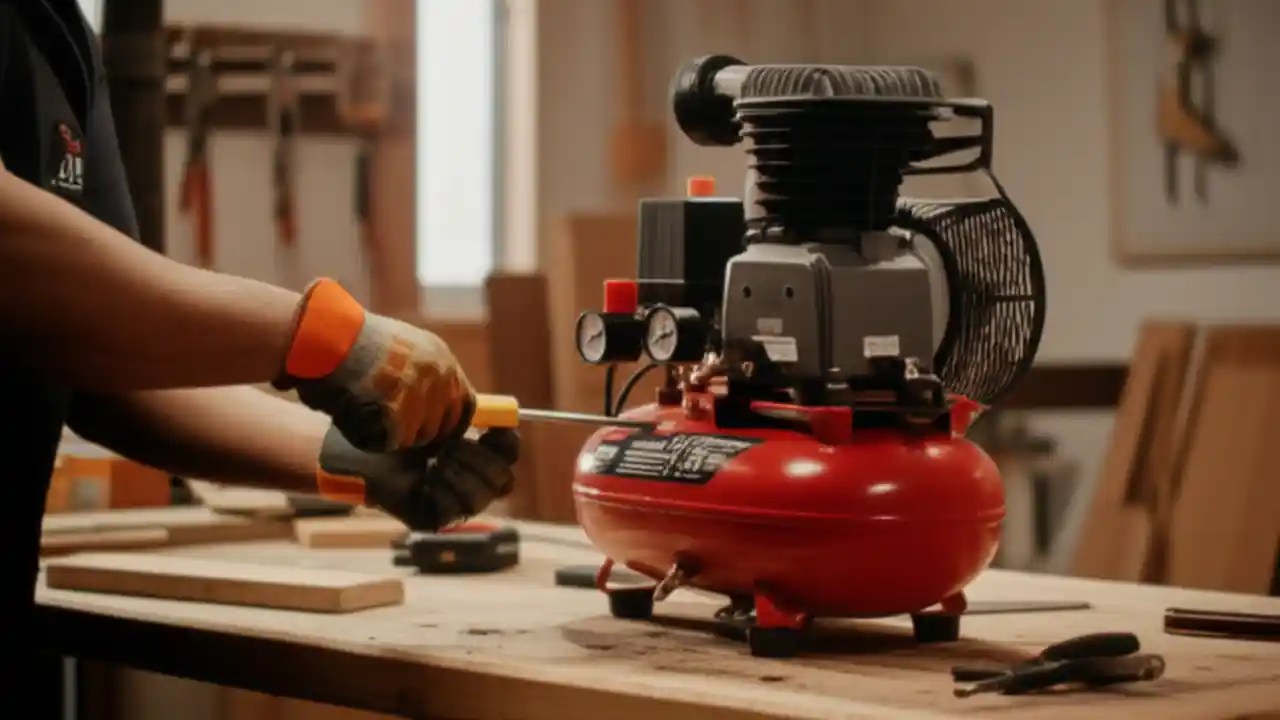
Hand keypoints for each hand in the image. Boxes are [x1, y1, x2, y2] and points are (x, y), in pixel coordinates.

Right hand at [275, 278, 473, 452]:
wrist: (322, 335)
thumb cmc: (348, 340)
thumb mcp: (400, 345)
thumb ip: (423, 373)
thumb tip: (438, 407)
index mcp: (441, 357)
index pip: (465, 405)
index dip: (448, 424)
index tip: (434, 434)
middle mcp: (438, 376)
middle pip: (441, 428)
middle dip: (419, 434)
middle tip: (390, 427)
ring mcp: (420, 395)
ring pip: (414, 439)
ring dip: (391, 435)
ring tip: (363, 410)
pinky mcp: (398, 414)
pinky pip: (390, 443)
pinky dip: (370, 438)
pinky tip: (352, 416)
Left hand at [315, 424, 518, 530]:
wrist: (354, 446)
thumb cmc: (391, 425)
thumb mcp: (433, 410)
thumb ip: (465, 411)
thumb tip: (498, 414)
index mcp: (474, 451)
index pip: (509, 453)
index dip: (507, 442)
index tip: (489, 428)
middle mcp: (469, 480)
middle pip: (504, 481)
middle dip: (479, 460)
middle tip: (450, 446)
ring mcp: (452, 503)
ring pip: (481, 499)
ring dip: (459, 476)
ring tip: (433, 461)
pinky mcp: (431, 519)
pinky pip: (452, 512)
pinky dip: (439, 492)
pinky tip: (422, 480)